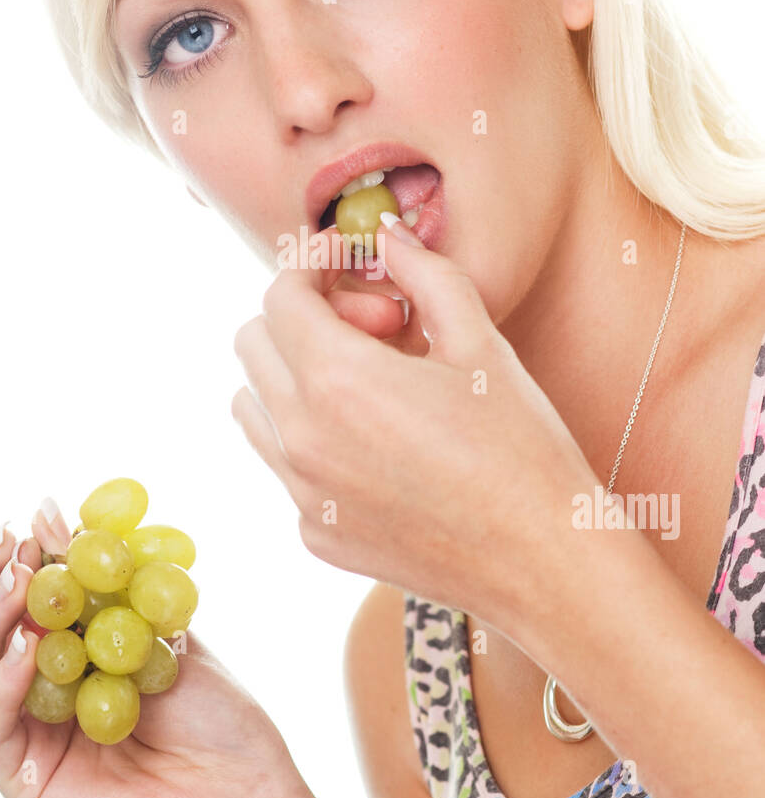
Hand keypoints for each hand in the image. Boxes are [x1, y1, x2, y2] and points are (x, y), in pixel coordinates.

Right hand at [0, 504, 296, 797]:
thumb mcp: (160, 625)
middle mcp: (35, 678)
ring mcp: (25, 726)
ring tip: (21, 587)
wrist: (238, 789)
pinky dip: (0, 681)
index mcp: (65, 636)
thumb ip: (104, 577)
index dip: (0, 553)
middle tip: (5, 545)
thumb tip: (48, 512)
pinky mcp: (22, 774)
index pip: (5, 586)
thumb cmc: (212, 711)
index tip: (22, 519)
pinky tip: (26, 650)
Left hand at [231, 217, 601, 642]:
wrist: (544, 562)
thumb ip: (423, 274)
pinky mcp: (315, 534)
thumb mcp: (480, 342)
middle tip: (378, 329)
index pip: (281, 295)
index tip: (353, 265)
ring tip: (371, 383)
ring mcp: (302, 493)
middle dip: (305, 318)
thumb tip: (388, 234)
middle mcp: (301, 437)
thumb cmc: (522, 448)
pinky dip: (313, 438)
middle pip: (254, 343)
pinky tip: (383, 445)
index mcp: (337, 379)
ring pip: (254, 406)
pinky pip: (284, 465)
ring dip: (294, 376)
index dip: (315, 266)